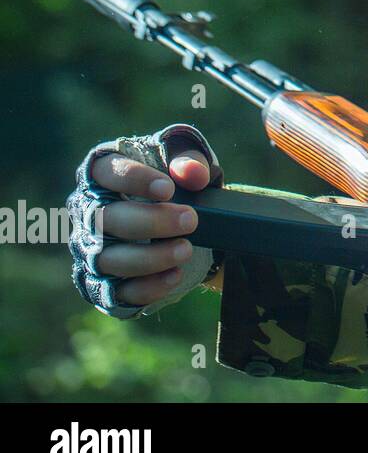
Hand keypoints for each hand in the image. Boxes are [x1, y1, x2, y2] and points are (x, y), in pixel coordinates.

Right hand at [67, 124, 221, 316]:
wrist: (179, 222)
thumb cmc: (173, 184)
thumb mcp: (185, 164)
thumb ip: (189, 161)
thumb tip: (193, 173)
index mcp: (102, 178)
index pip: (104, 172)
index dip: (133, 179)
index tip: (167, 188)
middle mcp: (89, 215)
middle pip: (106, 219)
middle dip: (151, 221)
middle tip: (190, 220)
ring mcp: (93, 252)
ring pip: (109, 259)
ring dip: (150, 257)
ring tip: (186, 249)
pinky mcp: (105, 284)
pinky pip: (119, 291)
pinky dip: (148, 287)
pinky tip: (175, 275)